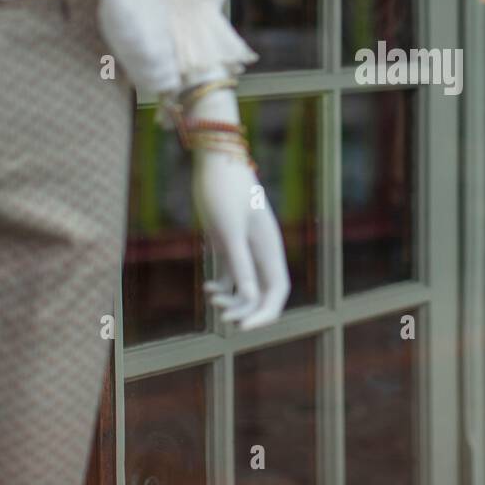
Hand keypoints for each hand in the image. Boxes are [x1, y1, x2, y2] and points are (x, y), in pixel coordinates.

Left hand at [184, 79, 290, 329]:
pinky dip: (223, 286)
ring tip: (210, 297)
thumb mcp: (228, 231)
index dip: (266, 312)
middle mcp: (262, 249)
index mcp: (268, 246)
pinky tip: (207, 288)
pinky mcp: (230, 242)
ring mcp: (246, 246)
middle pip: (265, 292)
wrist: (214, 158)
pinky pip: (233, 275)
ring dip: (232, 299)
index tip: (243, 327)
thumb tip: (252, 298)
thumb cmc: (222, 191)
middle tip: (224, 320)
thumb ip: (241, 264)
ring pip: (247, 286)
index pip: (278, 290)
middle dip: (247, 309)